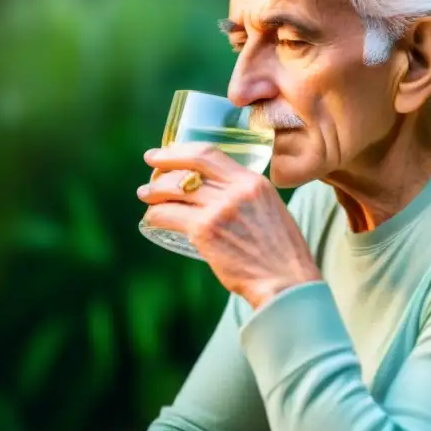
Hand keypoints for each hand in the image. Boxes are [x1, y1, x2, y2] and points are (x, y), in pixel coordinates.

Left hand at [139, 143, 321, 309]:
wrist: (285, 281)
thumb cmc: (281, 253)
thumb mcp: (272, 211)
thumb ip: (249, 199)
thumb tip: (223, 195)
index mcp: (255, 183)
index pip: (212, 153)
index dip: (183, 150)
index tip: (169, 151)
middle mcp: (237, 190)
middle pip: (190, 164)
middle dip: (164, 160)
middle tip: (150, 162)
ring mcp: (219, 210)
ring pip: (174, 189)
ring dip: (154, 190)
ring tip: (146, 194)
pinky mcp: (204, 231)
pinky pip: (168, 215)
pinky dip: (155, 215)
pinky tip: (152, 218)